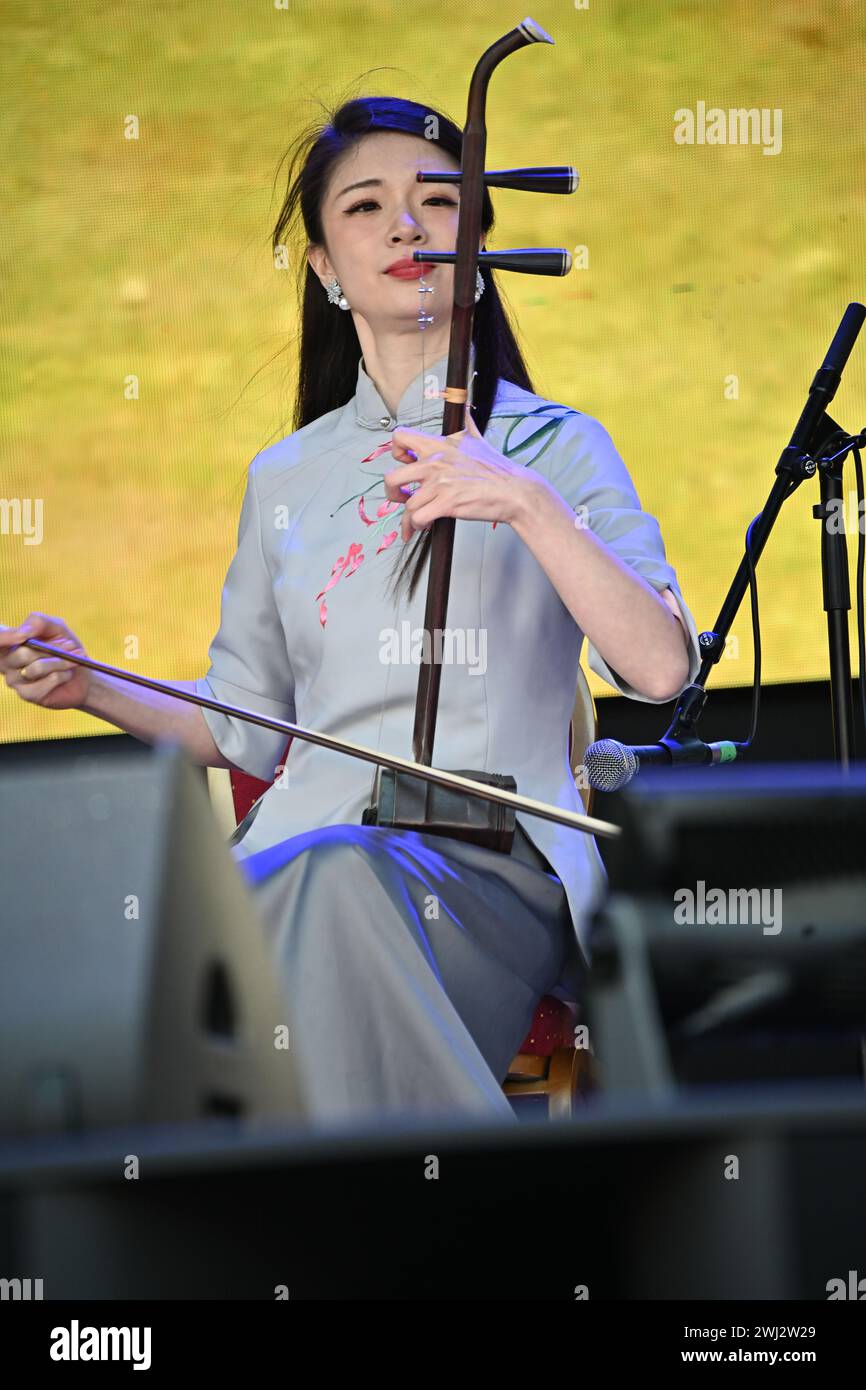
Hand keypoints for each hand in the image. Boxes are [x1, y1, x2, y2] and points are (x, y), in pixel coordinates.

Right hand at [0, 612, 91, 709]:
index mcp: (8, 642)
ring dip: (61, 661)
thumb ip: (38, 622)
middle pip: (22, 653)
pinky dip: (64, 674)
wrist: (83, 674)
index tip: (22, 636)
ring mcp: (14, 680)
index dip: (4, 637)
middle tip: (71, 645)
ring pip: (37, 668)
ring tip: (73, 660)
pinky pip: (49, 680)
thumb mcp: (56, 628)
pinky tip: (67, 675)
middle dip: (52, 648)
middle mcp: (5, 662)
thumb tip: (22, 632)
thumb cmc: (66, 648)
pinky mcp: (28, 694)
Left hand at [383, 405, 537, 541]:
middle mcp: (434, 464)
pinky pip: (417, 518)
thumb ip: (465, 421)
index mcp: (438, 446)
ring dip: (407, 517)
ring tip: (414, 521)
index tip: (405, 463)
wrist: (514, 490)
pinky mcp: (446, 504)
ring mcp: (439, 485)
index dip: (397, 452)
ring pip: (406, 505)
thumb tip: (464, 400)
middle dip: (392, 493)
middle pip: (391, 478)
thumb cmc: (497, 469)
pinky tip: (423, 527)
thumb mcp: (477, 437)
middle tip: (401, 498)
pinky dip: (416, 526)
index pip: (400, 437)